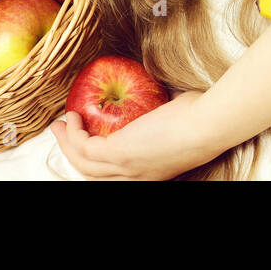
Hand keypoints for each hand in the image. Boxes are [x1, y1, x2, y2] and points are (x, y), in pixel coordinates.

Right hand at [49, 90, 222, 180]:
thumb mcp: (175, 121)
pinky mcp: (120, 154)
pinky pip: (84, 147)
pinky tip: (73, 115)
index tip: (84, 142)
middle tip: (62, 132)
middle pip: (90, 174)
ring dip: (66, 142)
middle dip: (71, 153)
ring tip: (60, 123)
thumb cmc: (201, 117)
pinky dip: (73, 133)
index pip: (113, 176)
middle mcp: (135, 178)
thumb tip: (157, 93)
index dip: (94, 162)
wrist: (210, 123)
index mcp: (148, 174)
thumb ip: (160, 115)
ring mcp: (126, 169)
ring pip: (83, 163)